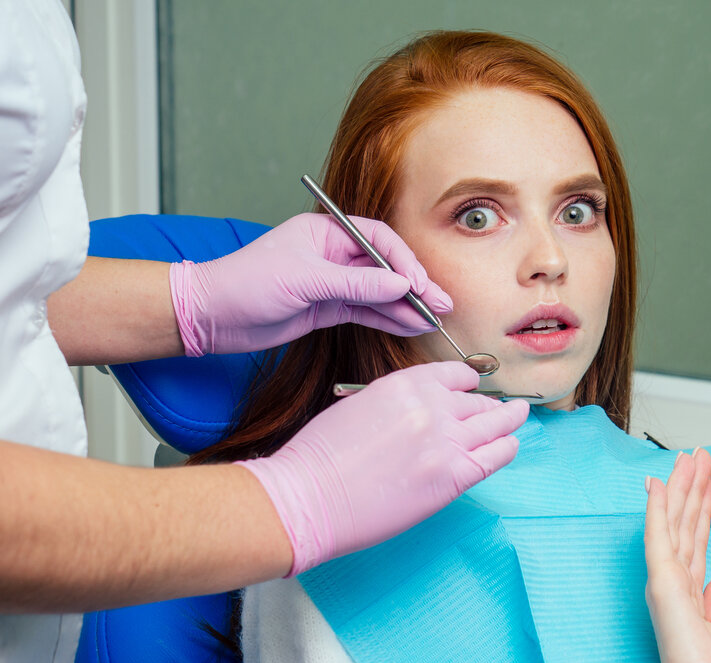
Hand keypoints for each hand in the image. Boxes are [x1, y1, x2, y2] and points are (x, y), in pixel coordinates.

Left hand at [169, 212, 452, 355]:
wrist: (211, 316)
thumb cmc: (245, 284)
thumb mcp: (304, 281)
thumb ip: (355, 285)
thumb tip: (400, 286)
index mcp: (326, 232)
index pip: (378, 241)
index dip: (404, 262)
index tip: (421, 284)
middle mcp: (332, 255)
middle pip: (384, 267)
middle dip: (415, 286)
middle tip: (442, 303)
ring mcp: (331, 282)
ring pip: (379, 293)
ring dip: (406, 305)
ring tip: (434, 319)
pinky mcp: (327, 308)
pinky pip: (366, 312)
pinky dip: (388, 319)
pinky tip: (410, 325)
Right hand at [239, 362, 528, 575]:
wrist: (307, 496)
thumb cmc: (321, 457)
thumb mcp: (360, 405)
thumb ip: (399, 403)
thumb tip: (423, 413)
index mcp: (406, 383)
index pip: (455, 375)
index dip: (469, 383)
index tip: (475, 389)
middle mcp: (432, 406)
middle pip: (478, 400)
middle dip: (491, 406)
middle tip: (503, 409)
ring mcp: (446, 441)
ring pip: (495, 424)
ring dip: (510, 420)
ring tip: (519, 418)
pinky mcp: (452, 477)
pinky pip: (495, 456)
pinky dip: (507, 448)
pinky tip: (511, 445)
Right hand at [646, 449, 710, 662]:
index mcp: (693, 595)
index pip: (698, 541)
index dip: (702, 510)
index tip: (706, 483)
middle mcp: (678, 584)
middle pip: (685, 525)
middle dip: (692, 489)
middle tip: (696, 456)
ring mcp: (668, 581)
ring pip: (673, 523)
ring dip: (679, 488)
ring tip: (686, 458)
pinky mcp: (664, 583)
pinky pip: (660, 538)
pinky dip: (658, 510)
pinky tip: (657, 484)